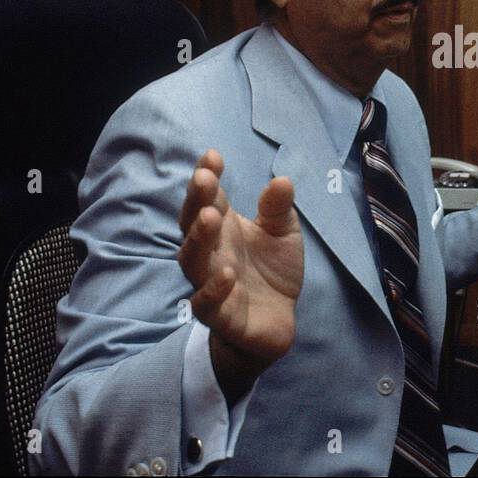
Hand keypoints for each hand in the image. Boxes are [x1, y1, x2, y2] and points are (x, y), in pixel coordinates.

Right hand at [178, 150, 303, 401]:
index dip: (207, 177)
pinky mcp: (220, 316)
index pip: (209, 199)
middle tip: (203, 178)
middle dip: (196, 201)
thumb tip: (282, 180)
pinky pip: (206, 305)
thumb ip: (279, 209)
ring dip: (199, 239)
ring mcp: (211, 283)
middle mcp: (211, 253)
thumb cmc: (272, 271)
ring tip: (210, 218)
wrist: (277, 322)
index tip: (213, 156)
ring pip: (193, 261)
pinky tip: (227, 274)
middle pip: (193, 224)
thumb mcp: (284, 233)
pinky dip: (214, 290)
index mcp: (223, 228)